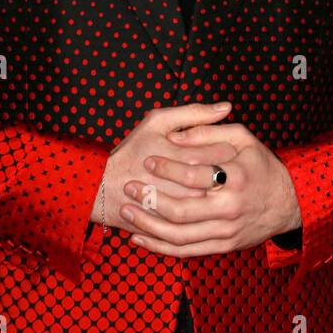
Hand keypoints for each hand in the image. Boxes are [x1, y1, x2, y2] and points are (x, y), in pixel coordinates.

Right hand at [92, 102, 238, 234]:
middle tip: (218, 162)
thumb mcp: (157, 123)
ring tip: (208, 178)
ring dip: (218, 188)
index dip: (228, 145)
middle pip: (225, 176)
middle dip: (226, 167)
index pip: (225, 151)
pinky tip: (197, 196)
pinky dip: (205, 207)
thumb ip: (193, 113)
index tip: (221, 143)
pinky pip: (202, 217)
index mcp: (188, 158)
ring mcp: (185, 210)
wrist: (104, 188)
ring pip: (217, 198)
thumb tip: (227, 107)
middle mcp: (190, 187)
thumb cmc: (132, 151)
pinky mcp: (178, 226)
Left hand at [118, 117, 300, 256]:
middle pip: (182, 212)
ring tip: (128, 212)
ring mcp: (227, 231)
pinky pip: (187, 251)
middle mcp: (230, 208)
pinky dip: (160, 247)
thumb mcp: (243, 138)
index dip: (166, 167)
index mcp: (236, 178)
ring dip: (149, 226)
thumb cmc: (260, 166)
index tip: (147, 160)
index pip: (193, 175)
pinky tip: (140, 239)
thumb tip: (176, 135)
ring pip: (180, 236)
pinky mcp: (224, 246)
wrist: (289, 203)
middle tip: (129, 187)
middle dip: (150, 200)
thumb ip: (209, 131)